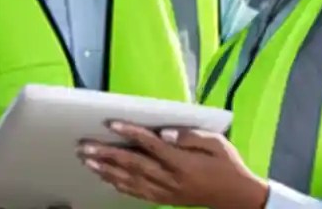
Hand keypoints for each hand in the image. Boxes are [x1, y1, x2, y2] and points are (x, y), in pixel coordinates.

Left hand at [78, 123, 268, 208]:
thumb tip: (164, 131)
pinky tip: (106, 179)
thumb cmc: (228, 165)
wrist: (237, 197)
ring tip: (88, 161)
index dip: (130, 132)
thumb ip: (190, 136)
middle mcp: (171, 179)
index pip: (151, 145)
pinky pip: (138, 193)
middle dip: (107, 154)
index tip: (111, 123)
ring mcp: (167, 192)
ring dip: (107, 171)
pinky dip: (120, 186)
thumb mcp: (217, 144)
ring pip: (130, 181)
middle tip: (85, 146)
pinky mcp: (166, 199)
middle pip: (133, 165)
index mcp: (182, 163)